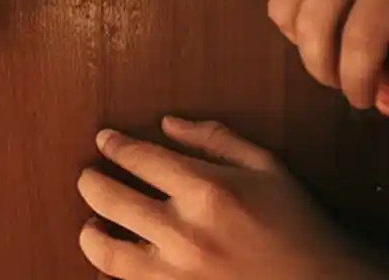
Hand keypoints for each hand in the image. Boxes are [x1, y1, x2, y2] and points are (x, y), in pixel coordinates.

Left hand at [77, 117, 385, 279]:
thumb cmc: (298, 224)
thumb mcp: (267, 168)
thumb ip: (215, 140)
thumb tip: (166, 124)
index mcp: (208, 191)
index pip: (138, 157)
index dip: (113, 145)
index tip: (105, 140)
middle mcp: (185, 233)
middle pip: (107, 197)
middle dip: (90, 181)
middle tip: (90, 177)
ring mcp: (177, 275)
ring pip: (105, 252)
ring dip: (91, 234)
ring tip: (94, 225)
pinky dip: (112, 276)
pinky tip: (115, 265)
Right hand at [261, 0, 388, 110]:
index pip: (363, 41)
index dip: (363, 82)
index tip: (374, 102)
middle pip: (314, 35)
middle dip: (328, 73)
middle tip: (350, 84)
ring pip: (285, 18)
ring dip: (306, 45)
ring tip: (333, 44)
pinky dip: (289, 14)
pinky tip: (316, 9)